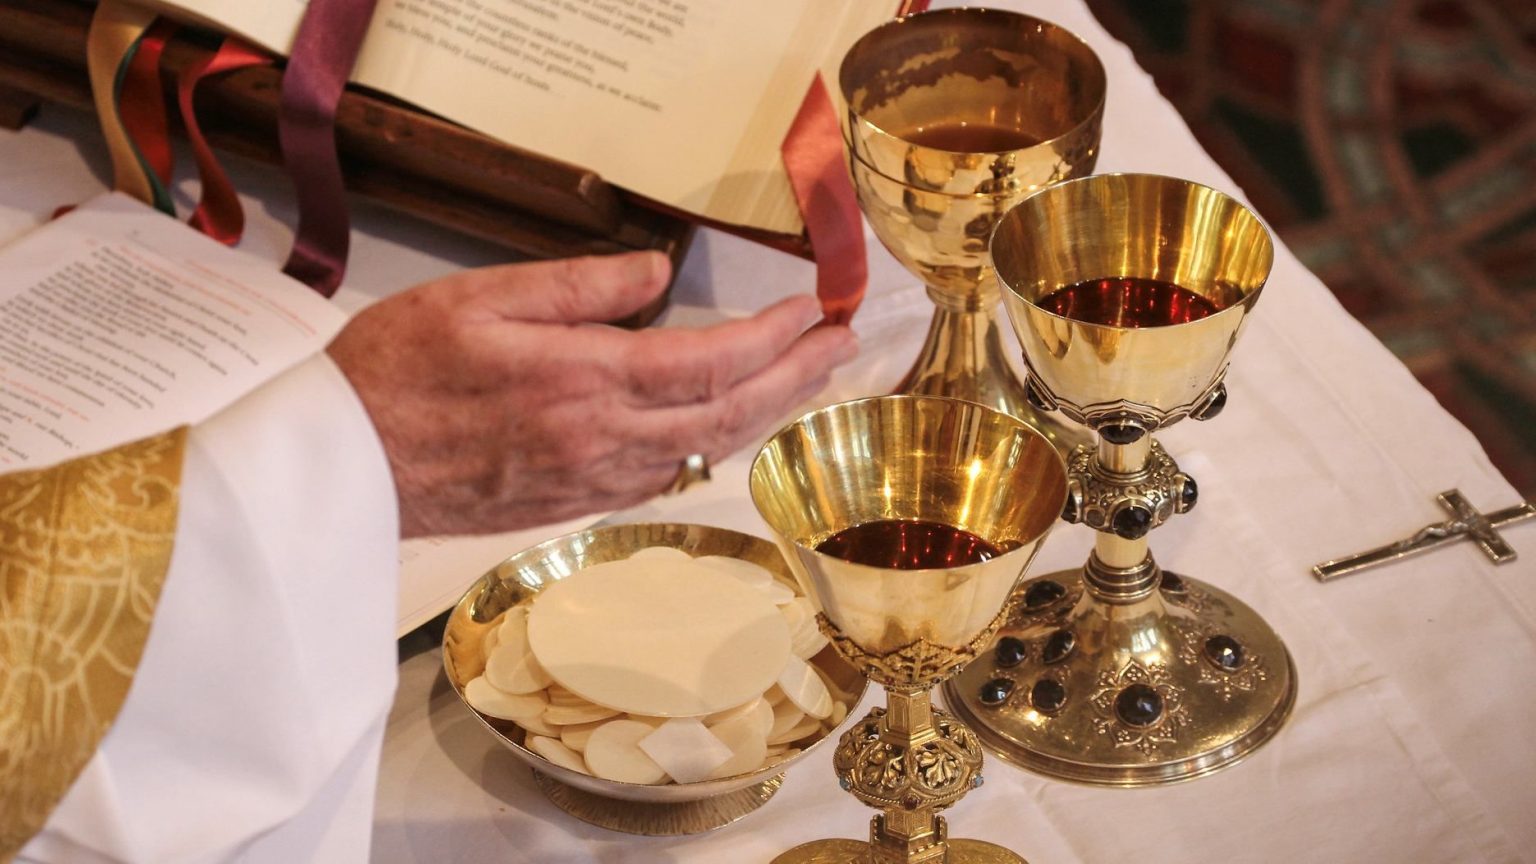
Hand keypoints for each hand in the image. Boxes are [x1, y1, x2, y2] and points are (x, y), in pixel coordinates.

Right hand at [326, 251, 857, 537]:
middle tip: (841, 347)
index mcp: (583, 381)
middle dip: (796, 379)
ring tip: (805, 381)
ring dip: (766, 414)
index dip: (774, 337)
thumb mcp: (482, 298)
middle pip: (729, 413)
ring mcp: (594, 479)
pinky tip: (729, 426)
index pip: (711, 361)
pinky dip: (713, 446)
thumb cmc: (396, 373)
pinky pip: (666, 476)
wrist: (346, 468)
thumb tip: (655, 273)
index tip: (811, 308)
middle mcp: (603, 439)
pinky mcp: (576, 502)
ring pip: (706, 450)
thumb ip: (580, 286)